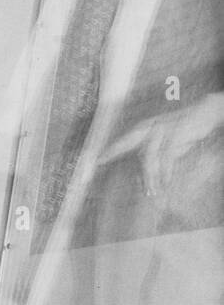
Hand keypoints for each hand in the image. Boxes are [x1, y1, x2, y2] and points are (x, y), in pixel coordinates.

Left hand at [100, 91, 223, 197]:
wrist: (206, 113)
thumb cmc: (184, 129)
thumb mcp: (166, 140)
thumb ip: (153, 153)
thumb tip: (142, 173)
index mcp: (145, 127)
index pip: (124, 140)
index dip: (110, 150)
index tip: (97, 161)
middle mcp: (150, 126)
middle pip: (127, 142)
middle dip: (113, 152)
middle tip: (101, 165)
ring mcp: (162, 129)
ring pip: (149, 156)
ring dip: (149, 176)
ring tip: (150, 191)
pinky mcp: (176, 134)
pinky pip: (167, 157)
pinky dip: (165, 172)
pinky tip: (165, 183)